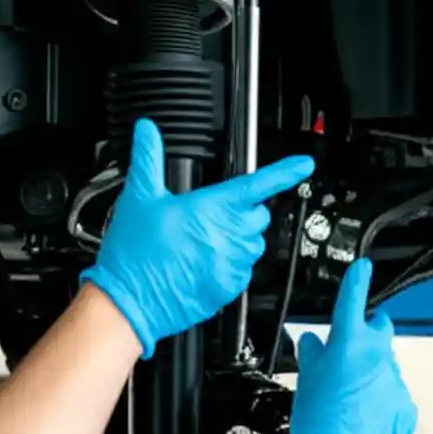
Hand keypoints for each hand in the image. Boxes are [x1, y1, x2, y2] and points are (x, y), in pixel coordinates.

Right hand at [80, 119, 313, 357]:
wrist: (129, 302)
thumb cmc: (134, 254)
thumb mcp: (139, 198)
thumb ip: (148, 159)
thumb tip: (147, 132)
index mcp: (212, 208)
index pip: (258, 185)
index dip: (285, 172)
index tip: (303, 165)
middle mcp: (228, 236)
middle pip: (257, 216)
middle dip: (242, 212)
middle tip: (212, 216)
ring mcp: (231, 264)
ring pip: (252, 245)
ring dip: (237, 240)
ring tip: (203, 242)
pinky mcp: (229, 289)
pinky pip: (243, 272)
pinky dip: (230, 265)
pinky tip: (203, 264)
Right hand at [275, 258, 417, 433]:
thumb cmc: (317, 428)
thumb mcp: (306, 382)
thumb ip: (313, 355)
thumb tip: (314, 343)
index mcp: (350, 344)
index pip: (353, 300)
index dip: (358, 280)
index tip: (363, 268)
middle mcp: (378, 358)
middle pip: (380, 330)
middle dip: (369, 335)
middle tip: (349, 353)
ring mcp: (395, 383)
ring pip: (386, 367)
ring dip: (372, 375)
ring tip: (350, 402)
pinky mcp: (405, 408)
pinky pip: (394, 396)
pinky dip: (381, 402)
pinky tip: (362, 419)